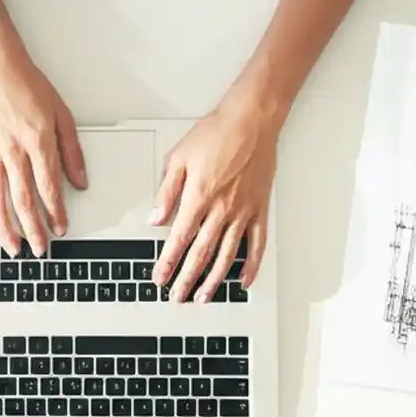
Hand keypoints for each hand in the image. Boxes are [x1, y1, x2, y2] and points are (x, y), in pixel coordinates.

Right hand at [0, 50, 86, 256]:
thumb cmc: (26, 84)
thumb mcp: (61, 114)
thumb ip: (71, 150)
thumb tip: (80, 180)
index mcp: (37, 141)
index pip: (48, 187)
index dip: (55, 212)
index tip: (60, 228)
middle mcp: (12, 151)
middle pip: (23, 200)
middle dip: (33, 229)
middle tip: (40, 249)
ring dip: (6, 228)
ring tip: (14, 249)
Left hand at [150, 97, 278, 302]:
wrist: (252, 120)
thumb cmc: (216, 132)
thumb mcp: (178, 157)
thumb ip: (166, 191)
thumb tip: (156, 218)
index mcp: (198, 196)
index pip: (179, 239)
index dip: (168, 262)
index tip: (160, 278)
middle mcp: (221, 209)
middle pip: (201, 253)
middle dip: (187, 279)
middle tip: (177, 296)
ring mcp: (243, 212)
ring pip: (226, 255)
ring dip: (214, 279)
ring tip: (204, 297)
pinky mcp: (260, 209)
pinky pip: (257, 244)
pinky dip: (251, 265)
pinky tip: (244, 280)